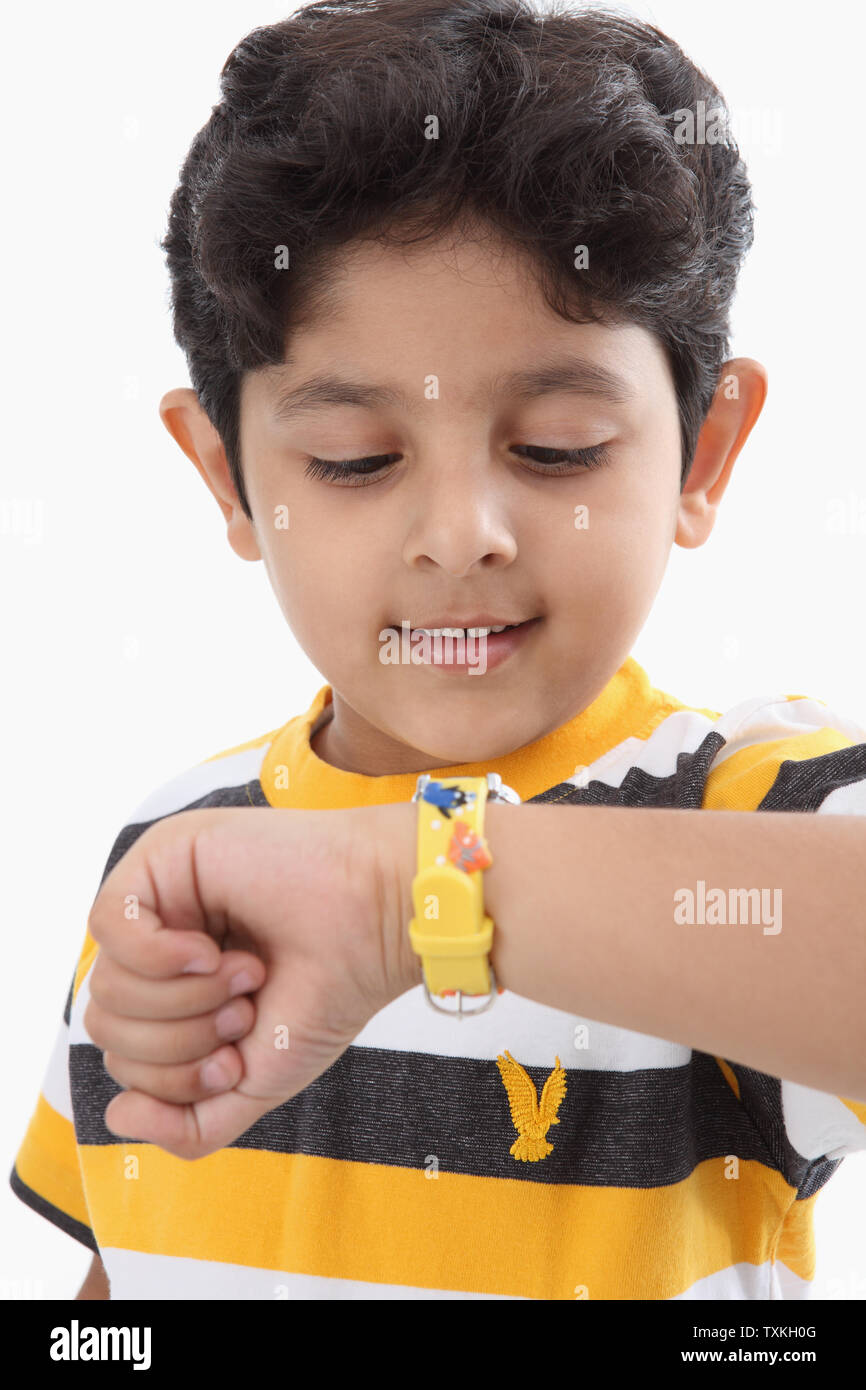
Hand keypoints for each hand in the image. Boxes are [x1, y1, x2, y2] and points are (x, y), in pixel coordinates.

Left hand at [84, 803, 418, 1158]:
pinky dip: (159, 956)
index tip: (236, 1056)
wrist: (376, 926)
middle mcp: (159, 944)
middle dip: (179, 1040)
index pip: (123, 1056)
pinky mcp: (163, 856)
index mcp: (175, 994)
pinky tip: (211, 952)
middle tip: (244, 1010)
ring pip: (107, 981)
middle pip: (107, 1023)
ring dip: (183, 1000)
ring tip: (245, 974)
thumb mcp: (254, 1081)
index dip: (172, 1077)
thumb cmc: (326, 992)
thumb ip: (189, 1125)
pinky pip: (110, 923)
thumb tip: (118, 1115)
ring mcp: (159, 899)